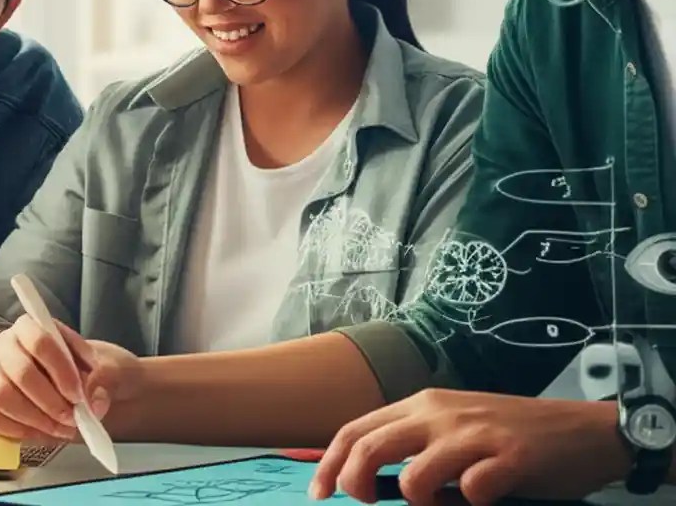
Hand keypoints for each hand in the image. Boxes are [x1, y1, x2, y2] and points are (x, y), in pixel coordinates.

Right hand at [0, 314, 139, 442]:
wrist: (82, 385)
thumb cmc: (91, 370)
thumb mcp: (109, 368)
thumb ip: (105, 379)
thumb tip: (93, 399)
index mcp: (32, 326)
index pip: (40, 340)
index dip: (60, 369)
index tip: (78, 394)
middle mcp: (6, 344)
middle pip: (20, 371)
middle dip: (49, 400)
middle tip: (72, 417)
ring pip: (3, 396)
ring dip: (35, 418)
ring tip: (61, 428)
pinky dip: (20, 429)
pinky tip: (43, 432)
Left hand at [310, 389, 630, 505]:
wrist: (583, 430)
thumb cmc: (510, 434)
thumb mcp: (452, 425)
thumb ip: (413, 442)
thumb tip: (364, 476)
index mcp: (422, 406)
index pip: (356, 429)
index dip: (330, 463)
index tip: (317, 492)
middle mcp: (440, 413)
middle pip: (371, 447)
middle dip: (354, 482)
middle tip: (360, 503)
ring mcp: (474, 434)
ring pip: (414, 478)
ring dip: (418, 502)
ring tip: (441, 503)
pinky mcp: (509, 458)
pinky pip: (471, 491)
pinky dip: (472, 503)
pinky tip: (487, 495)